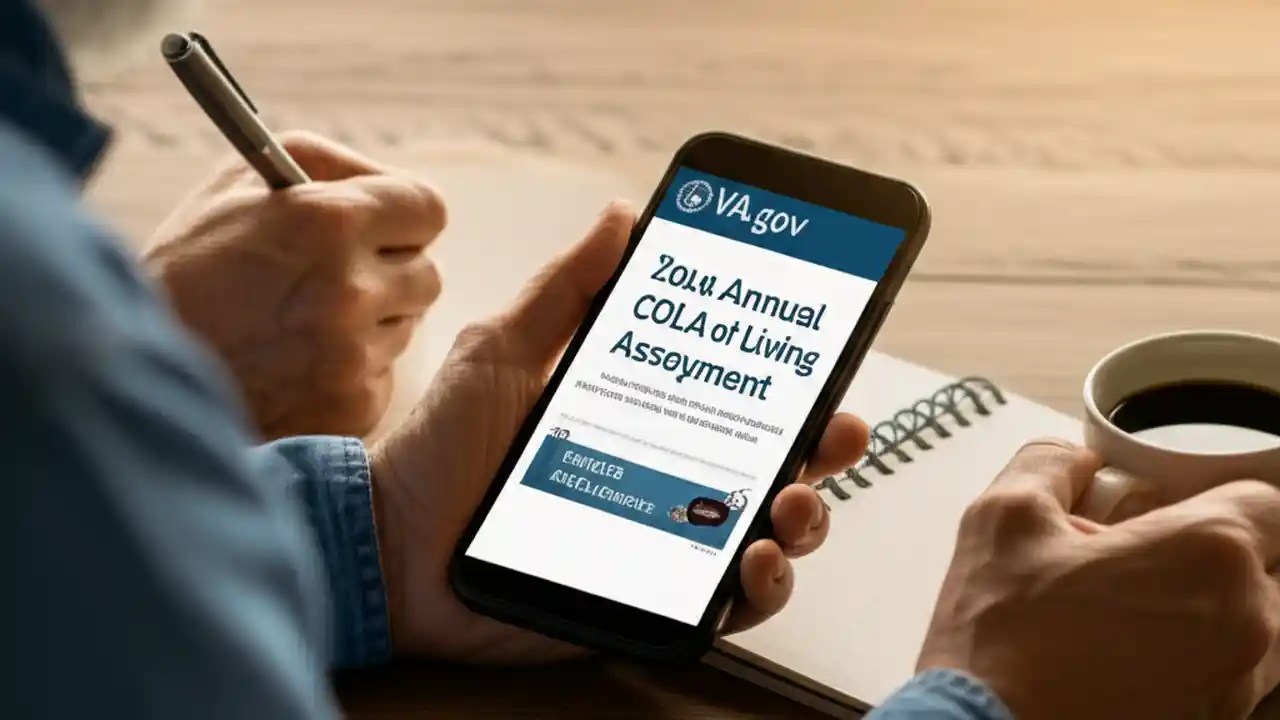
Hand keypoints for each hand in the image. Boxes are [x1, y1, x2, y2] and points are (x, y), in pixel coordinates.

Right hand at [144, 132, 444, 439]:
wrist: (133, 372)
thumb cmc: (188, 269)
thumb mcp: (237, 185)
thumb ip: (324, 166)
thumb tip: (385, 181)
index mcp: (328, 220)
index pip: (428, 210)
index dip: (406, 218)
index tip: (386, 229)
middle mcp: (350, 288)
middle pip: (426, 273)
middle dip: (391, 272)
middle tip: (335, 281)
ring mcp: (353, 353)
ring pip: (405, 327)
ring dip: (370, 323)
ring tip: (302, 326)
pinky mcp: (352, 405)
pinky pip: (382, 376)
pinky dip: (352, 372)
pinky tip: (299, 368)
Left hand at [369, 202, 870, 661]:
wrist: (393, 545)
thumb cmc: (442, 447)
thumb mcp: (507, 348)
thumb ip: (569, 288)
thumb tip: (623, 213)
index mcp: (644, 416)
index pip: (738, 396)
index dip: (792, 378)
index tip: (824, 352)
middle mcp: (667, 478)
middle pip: (775, 462)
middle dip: (823, 447)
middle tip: (833, 430)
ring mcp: (665, 543)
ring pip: (770, 533)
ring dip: (805, 516)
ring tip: (790, 500)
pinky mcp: (652, 602)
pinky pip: (730, 605)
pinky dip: (762, 588)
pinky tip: (754, 562)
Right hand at [917, 439, 1279, 718]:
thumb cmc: (998, 642)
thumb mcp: (1004, 518)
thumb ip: (1051, 465)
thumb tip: (1076, 464)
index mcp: (1211, 555)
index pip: (1268, 502)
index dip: (1218, 497)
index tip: (1174, 512)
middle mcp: (1248, 624)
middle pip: (1271, 569)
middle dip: (1216, 560)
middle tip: (1144, 564)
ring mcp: (1236, 688)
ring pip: (1257, 629)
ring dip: (1208, 615)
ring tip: (1128, 618)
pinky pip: (1228, 680)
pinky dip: (1192, 664)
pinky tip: (1124, 663)